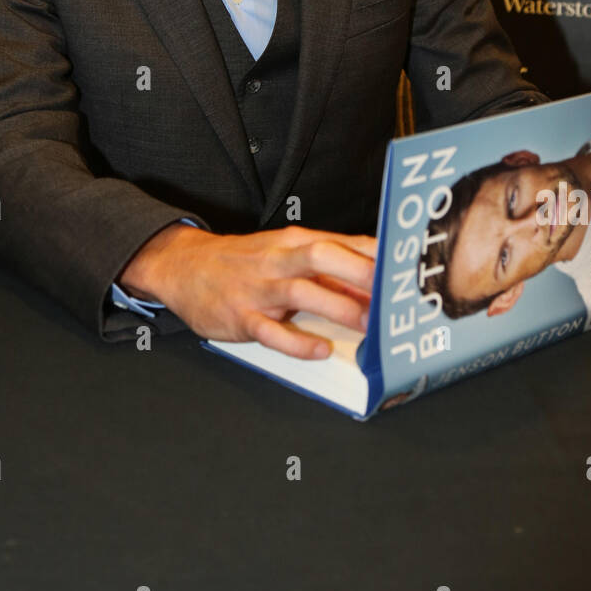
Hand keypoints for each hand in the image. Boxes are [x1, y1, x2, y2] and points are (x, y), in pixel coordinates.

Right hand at [117, 223, 376, 358]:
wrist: (185, 267)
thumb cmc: (244, 262)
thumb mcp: (284, 251)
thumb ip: (327, 262)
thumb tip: (374, 271)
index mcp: (293, 241)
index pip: (342, 241)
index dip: (375, 254)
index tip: (405, 266)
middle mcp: (279, 259)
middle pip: (323, 256)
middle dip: (359, 273)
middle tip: (391, 294)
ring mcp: (258, 288)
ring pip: (301, 292)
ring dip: (338, 307)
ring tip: (368, 325)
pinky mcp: (241, 316)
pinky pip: (271, 331)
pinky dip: (298, 342)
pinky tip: (320, 349)